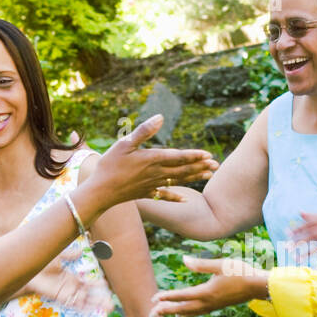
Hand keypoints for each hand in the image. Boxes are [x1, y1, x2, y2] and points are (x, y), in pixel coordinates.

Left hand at [18, 248, 113, 311]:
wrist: (28, 267)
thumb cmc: (41, 261)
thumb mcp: (59, 256)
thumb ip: (70, 255)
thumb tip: (81, 251)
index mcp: (71, 278)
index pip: (88, 283)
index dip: (97, 285)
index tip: (106, 285)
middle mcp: (70, 287)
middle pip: (89, 295)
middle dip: (100, 299)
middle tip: (111, 304)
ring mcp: (66, 292)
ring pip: (84, 300)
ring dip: (95, 304)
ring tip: (107, 308)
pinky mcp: (60, 296)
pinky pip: (74, 303)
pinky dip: (83, 306)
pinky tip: (92, 310)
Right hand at [84, 114, 217, 207]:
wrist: (100, 191)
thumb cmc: (110, 165)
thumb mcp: (125, 143)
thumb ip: (144, 131)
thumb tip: (160, 117)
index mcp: (152, 159)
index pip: (178, 157)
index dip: (194, 155)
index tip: (208, 154)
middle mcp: (156, 173)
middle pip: (182, 169)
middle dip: (200, 166)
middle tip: (216, 164)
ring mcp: (152, 184)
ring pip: (177, 180)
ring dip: (194, 177)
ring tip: (208, 175)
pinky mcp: (146, 193)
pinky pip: (164, 195)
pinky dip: (175, 197)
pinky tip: (186, 199)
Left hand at [149, 256, 268, 316]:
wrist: (258, 286)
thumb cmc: (241, 272)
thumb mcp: (221, 264)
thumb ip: (201, 264)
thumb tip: (183, 260)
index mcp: (207, 292)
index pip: (182, 296)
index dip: (167, 297)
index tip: (154, 299)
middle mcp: (208, 302)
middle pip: (182, 309)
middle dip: (166, 310)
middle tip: (151, 314)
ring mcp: (214, 306)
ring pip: (190, 312)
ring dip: (176, 312)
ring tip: (165, 313)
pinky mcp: (218, 305)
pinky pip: (199, 312)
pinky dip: (188, 313)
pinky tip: (186, 311)